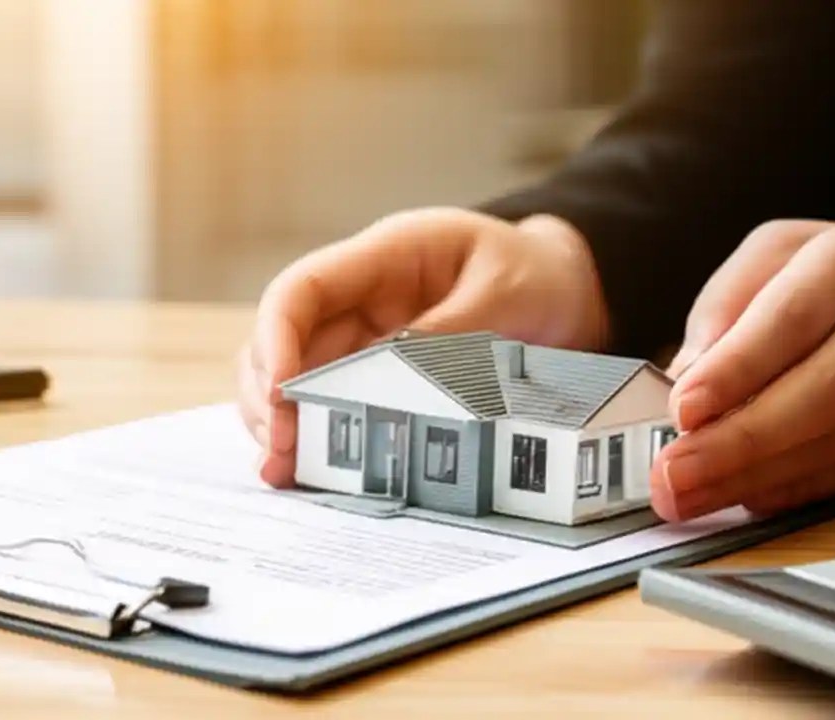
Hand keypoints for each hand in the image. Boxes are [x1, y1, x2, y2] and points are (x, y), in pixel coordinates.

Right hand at [239, 208, 608, 485]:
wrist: (564, 289)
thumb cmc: (535, 276)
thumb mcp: (505, 293)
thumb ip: (450, 331)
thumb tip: (390, 373)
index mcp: (385, 256)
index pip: (302, 289)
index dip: (277, 339)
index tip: (281, 395)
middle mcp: (361, 296)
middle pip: (284, 339)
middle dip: (270, 396)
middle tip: (281, 451)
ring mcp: (364, 335)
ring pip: (295, 376)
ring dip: (282, 420)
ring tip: (286, 469)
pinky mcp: (377, 372)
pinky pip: (332, 402)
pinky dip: (316, 434)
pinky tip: (308, 470)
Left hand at [650, 220, 834, 521]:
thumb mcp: (793, 251)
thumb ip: (730, 301)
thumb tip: (685, 370)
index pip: (787, 321)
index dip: (734, 371)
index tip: (684, 408)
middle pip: (809, 397)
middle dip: (732, 445)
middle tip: (671, 475)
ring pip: (823, 447)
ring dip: (746, 481)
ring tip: (685, 497)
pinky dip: (789, 494)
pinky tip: (740, 501)